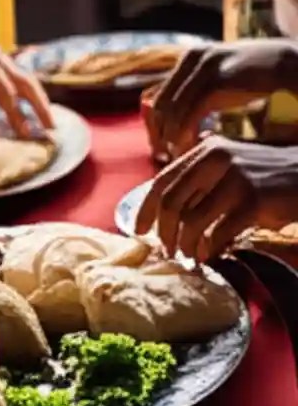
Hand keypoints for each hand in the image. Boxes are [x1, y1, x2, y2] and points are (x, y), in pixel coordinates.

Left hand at [135, 135, 297, 261]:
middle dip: (163, 232)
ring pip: (191, 220)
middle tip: (167, 251)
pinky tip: (210, 256)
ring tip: (188, 256)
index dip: (145, 209)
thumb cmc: (268, 179)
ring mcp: (236, 177)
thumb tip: (161, 212)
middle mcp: (216, 158)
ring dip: (185, 245)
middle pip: (170, 202)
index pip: (162, 181)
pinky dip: (209, 249)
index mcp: (205, 149)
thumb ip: (199, 182)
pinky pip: (218, 232)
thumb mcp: (229, 169)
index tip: (137, 231)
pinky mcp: (254, 199)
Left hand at [152, 40, 297, 157]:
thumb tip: (171, 116)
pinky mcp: (218, 82)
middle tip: (165, 155)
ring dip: (173, 137)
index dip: (154, 123)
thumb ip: (196, 92)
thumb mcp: (220, 81)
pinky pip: (190, 114)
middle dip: (160, 133)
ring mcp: (204, 68)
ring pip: (172, 111)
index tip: (159, 145)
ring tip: (180, 154)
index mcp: (189, 57)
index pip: (156, 95)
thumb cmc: (256, 78)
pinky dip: (186, 134)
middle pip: (160, 104)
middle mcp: (192, 58)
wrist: (291, 65)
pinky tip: (192, 146)